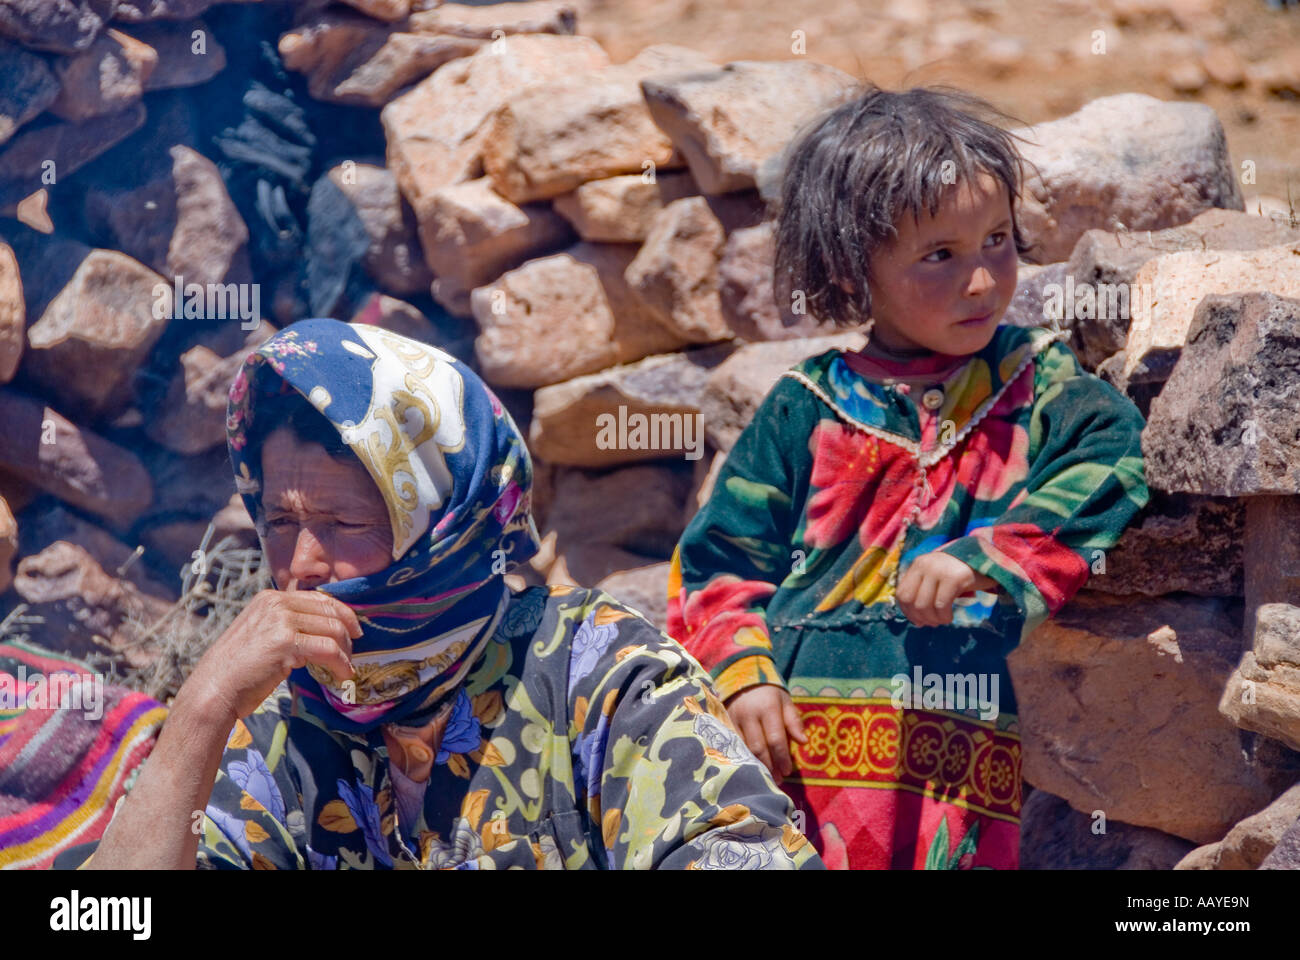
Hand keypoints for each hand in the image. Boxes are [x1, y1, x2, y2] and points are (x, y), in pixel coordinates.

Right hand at [185, 587, 360, 722]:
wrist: (214, 689)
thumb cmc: (238, 669)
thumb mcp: (261, 633)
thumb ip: (286, 624)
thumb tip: (322, 628)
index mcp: (271, 597)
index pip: (318, 598)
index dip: (342, 613)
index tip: (353, 629)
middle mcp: (276, 603)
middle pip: (330, 612)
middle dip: (347, 633)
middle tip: (352, 652)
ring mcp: (281, 621)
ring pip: (333, 630)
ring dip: (345, 652)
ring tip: (346, 668)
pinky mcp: (286, 643)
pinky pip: (328, 649)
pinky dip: (341, 663)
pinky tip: (343, 676)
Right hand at [725, 684, 806, 783]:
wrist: (740, 679)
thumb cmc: (768, 694)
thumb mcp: (784, 702)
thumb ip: (793, 721)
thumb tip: (803, 742)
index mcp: (767, 708)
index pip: (775, 738)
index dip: (782, 757)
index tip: (788, 771)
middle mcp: (749, 714)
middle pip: (758, 747)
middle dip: (769, 766)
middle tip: (777, 779)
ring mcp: (734, 719)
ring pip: (744, 749)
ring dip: (756, 765)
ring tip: (766, 777)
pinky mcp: (724, 724)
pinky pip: (733, 745)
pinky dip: (743, 758)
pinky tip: (750, 767)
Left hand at [894, 552, 998, 627]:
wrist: (986, 558)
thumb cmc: (959, 573)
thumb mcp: (936, 577)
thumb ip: (924, 592)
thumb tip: (916, 620)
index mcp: (918, 564)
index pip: (902, 593)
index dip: (907, 611)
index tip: (919, 620)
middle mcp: (926, 565)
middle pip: (912, 601)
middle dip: (921, 618)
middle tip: (933, 623)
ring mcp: (940, 570)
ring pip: (925, 605)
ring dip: (934, 619)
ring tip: (943, 620)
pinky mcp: (955, 577)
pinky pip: (942, 605)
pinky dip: (944, 616)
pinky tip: (950, 617)